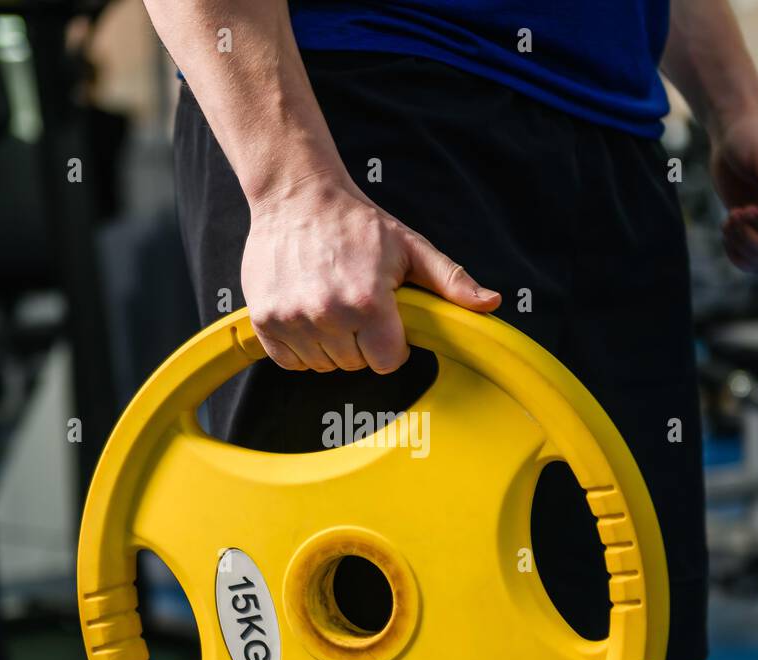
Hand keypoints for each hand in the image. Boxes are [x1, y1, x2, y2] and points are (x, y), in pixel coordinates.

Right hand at [242, 174, 500, 372]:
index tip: (386, 321)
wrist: (297, 197)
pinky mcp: (265, 320)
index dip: (392, 344)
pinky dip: (300, 347)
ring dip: (331, 345)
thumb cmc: (358, 224)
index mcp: (368, 301)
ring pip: (324, 366)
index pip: (388, 362)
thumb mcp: (411, 248)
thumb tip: (492, 303)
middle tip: (357, 305)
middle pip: (355, 365)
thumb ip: (451, 281)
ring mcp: (291, 319)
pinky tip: (308, 314)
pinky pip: (290, 362)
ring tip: (331, 305)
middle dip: (362, 342)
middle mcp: (327, 314)